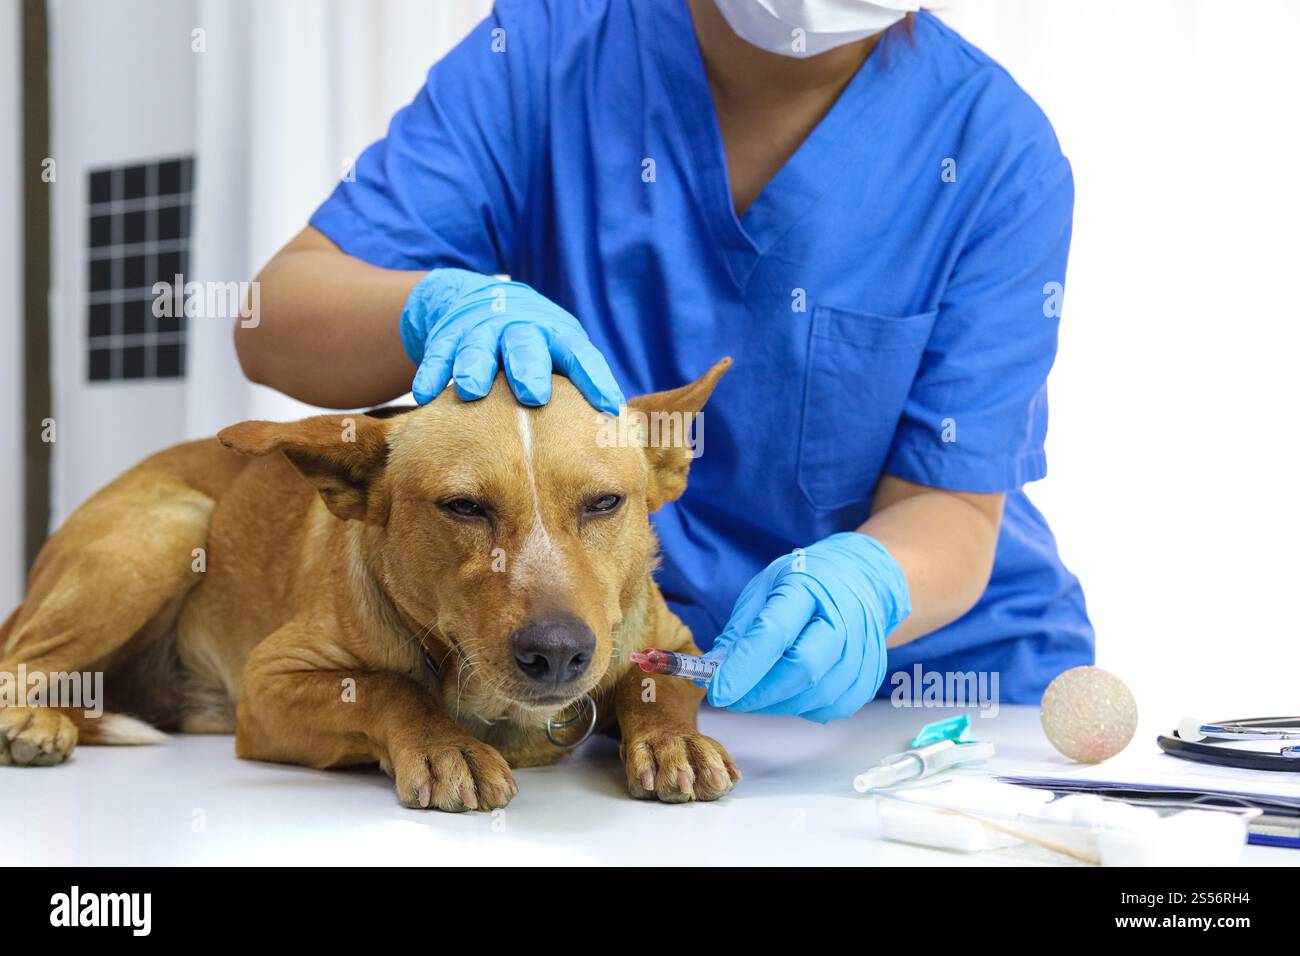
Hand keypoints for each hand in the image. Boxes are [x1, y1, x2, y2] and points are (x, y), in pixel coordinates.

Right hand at [399, 268, 623, 411]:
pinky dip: (433, 371)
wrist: (483, 301)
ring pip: (478, 345)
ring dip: (475, 366)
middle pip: (526, 344)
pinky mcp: (448, 333)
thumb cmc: (535, 347)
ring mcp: (482, 329)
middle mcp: (520, 328)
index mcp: (556, 336)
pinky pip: (438, 352)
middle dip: (529, 368)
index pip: (580, 356)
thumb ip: (581, 387)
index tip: (608, 407)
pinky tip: (426, 393)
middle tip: (533, 394)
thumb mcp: (560, 356)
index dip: (595, 380)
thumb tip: (619, 430)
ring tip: (474, 390)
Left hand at [707, 532, 910, 722]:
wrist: (860, 581)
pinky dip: (802, 707)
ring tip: (755, 692)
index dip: (744, 666)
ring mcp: (863, 648)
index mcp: (810, 586)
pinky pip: (832, 707)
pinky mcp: (869, 675)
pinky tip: (788, 691)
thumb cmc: (806, 584)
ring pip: (817, 695)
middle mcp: (845, 616)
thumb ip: (740, 631)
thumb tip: (713, 671)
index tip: (717, 689)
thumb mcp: (764, 588)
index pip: (775, 631)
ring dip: (777, 703)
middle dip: (759, 692)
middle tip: (731, 697)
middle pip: (804, 668)